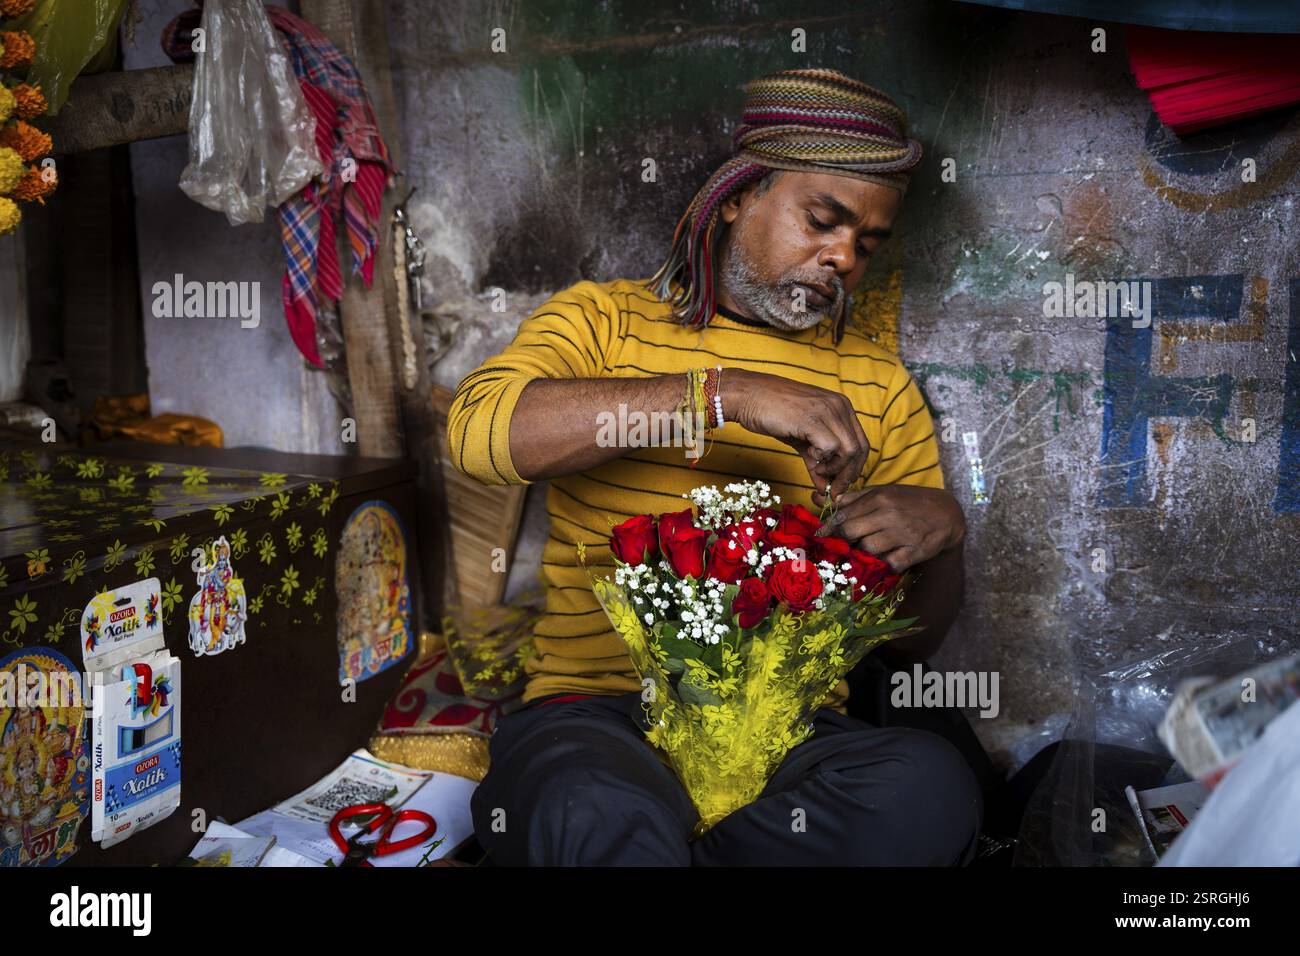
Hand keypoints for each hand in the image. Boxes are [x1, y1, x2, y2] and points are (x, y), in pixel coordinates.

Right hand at [722, 369, 869, 502]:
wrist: (748, 396)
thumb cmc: (772, 414)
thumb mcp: (802, 439)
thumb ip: (817, 461)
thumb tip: (826, 489)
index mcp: (841, 407)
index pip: (862, 444)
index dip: (854, 469)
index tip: (840, 485)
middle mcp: (840, 406)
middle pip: (860, 450)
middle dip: (848, 476)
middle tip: (833, 491)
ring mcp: (828, 411)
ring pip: (850, 451)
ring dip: (835, 470)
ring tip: (817, 470)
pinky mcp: (813, 419)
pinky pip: (831, 449)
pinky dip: (822, 461)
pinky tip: (808, 456)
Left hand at [817, 484, 964, 571]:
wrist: (947, 513)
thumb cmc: (910, 502)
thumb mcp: (885, 492)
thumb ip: (857, 497)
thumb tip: (829, 501)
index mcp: (880, 498)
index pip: (843, 515)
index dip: (829, 528)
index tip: (821, 536)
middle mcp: (890, 515)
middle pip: (850, 532)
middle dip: (842, 541)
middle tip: (842, 546)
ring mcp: (903, 534)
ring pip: (867, 550)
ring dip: (862, 554)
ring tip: (865, 552)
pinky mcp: (915, 552)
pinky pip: (889, 564)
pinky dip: (883, 565)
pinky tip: (885, 559)